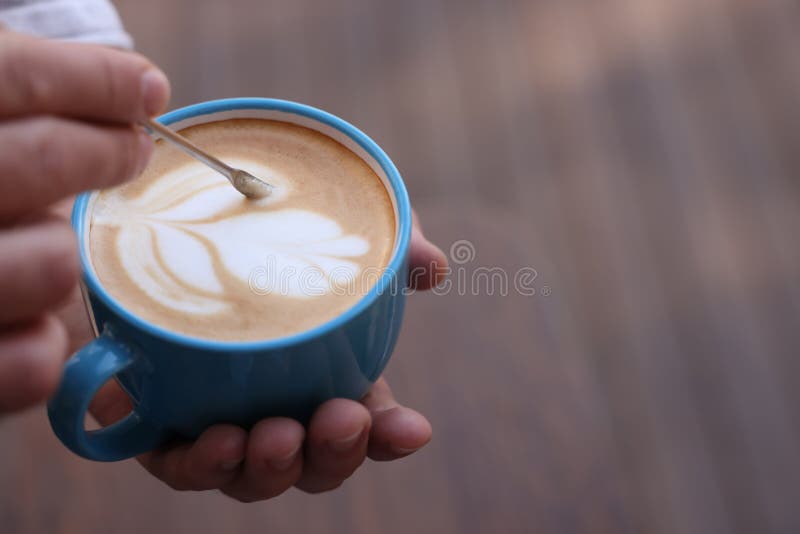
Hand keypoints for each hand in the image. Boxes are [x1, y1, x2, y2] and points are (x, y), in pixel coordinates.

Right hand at [0, 30, 169, 412]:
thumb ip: (14, 90)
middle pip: (41, 163)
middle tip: (127, 151)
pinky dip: (42, 343)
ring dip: (58, 253)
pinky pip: (33, 362)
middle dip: (105, 153)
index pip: (12, 77)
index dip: (94, 81)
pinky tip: (22, 320)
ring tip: (29, 246)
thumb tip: (137, 87)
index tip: (144, 91)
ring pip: (54, 262)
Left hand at [87, 212, 447, 500]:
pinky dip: (199, 464)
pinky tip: (215, 438)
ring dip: (271, 467)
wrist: (177, 214)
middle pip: (314, 463)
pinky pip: (179, 462)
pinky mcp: (162, 420)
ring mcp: (223, 418)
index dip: (392, 436)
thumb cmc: (272, 229)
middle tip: (341, 417)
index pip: (370, 425)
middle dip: (334, 453)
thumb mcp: (338, 226)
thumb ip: (390, 244)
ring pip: (251, 475)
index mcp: (329, 378)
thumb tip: (432, 268)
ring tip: (276, 433)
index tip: (414, 427)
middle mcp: (279, 406)